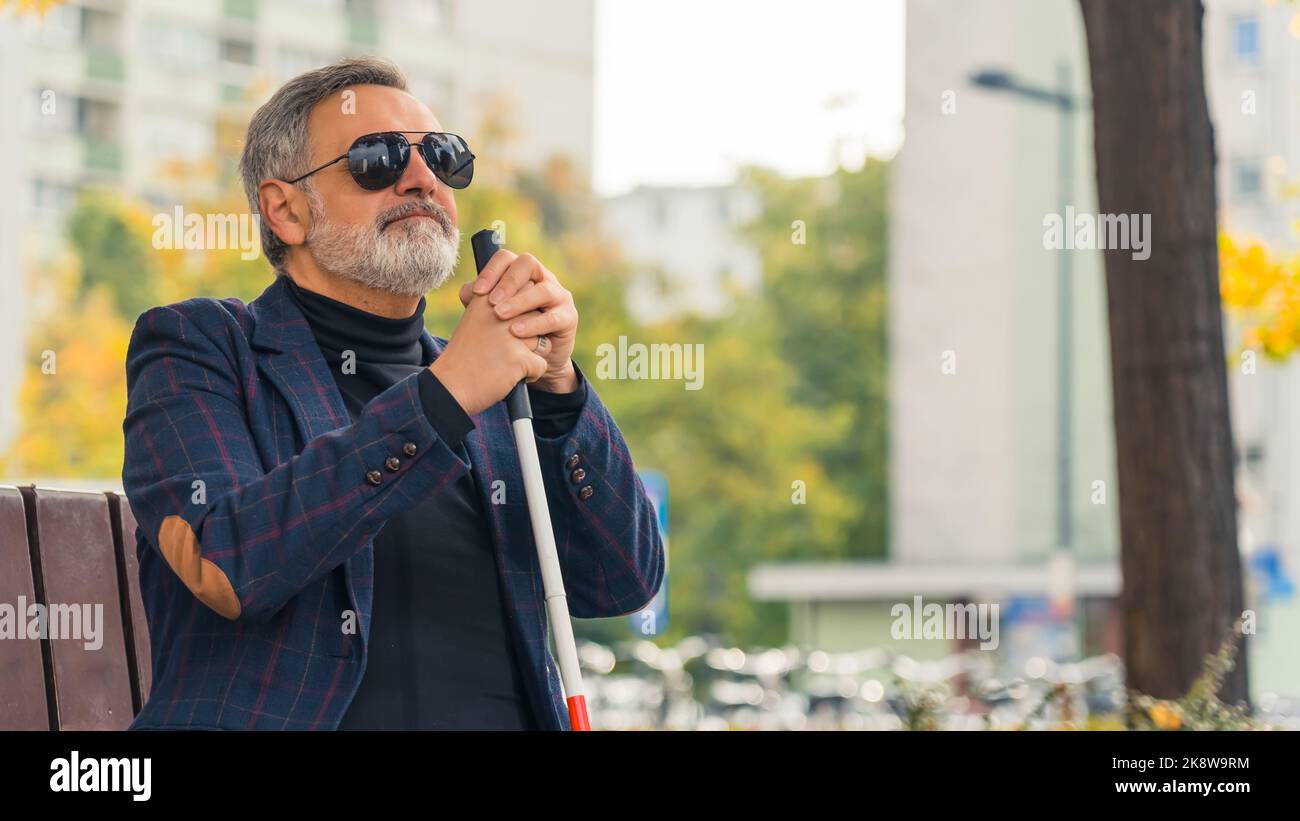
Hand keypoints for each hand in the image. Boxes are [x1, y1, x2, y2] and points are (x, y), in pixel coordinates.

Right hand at [429, 290, 548, 416]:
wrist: (451, 386)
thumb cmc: (465, 355)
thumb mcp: (475, 318)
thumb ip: (498, 303)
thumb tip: (529, 289)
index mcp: (488, 298)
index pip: (526, 290)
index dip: (525, 311)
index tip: (509, 326)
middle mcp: (500, 312)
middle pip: (538, 317)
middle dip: (530, 336)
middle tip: (504, 349)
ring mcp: (511, 335)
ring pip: (543, 341)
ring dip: (530, 356)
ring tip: (506, 363)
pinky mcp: (519, 358)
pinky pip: (542, 364)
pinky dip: (530, 375)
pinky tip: (509, 376)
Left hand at [458, 250, 578, 392]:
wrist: (535, 359)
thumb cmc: (511, 331)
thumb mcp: (493, 315)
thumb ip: (479, 302)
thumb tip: (467, 291)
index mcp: (522, 273)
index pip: (506, 258)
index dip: (491, 271)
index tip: (477, 291)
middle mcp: (543, 278)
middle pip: (528, 264)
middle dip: (508, 282)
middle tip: (491, 301)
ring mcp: (559, 296)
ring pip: (542, 290)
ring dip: (519, 302)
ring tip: (500, 315)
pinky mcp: (569, 317)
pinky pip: (553, 317)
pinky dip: (534, 324)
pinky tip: (516, 332)